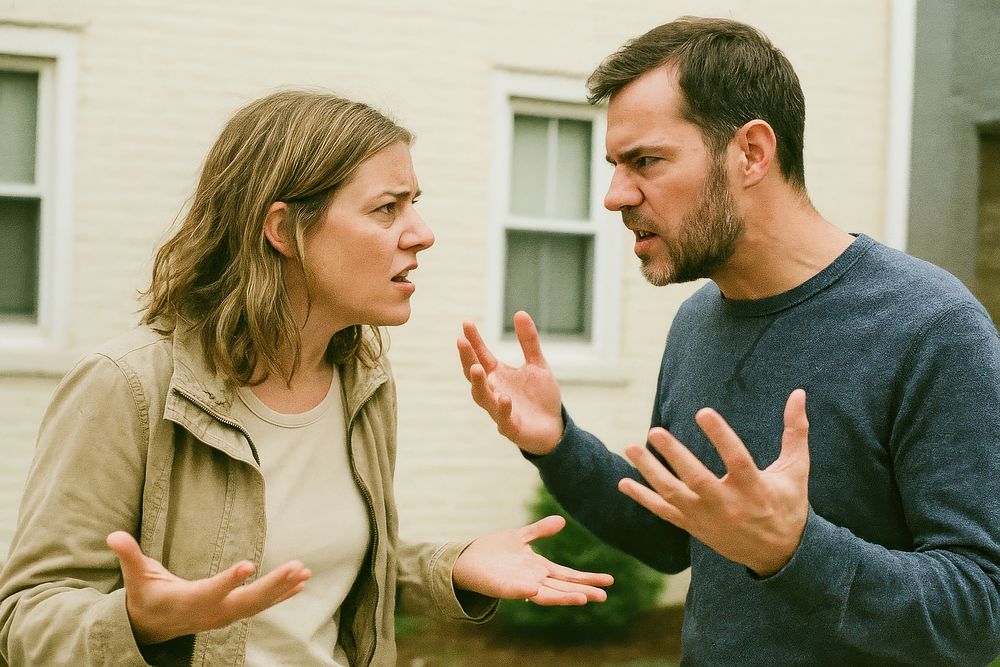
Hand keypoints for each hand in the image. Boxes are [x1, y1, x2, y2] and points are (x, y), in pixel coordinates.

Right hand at [106, 531, 310, 644]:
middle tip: (297, 567)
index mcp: (187, 601)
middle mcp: (210, 613)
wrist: (149, 629)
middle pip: (246, 602)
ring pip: (258, 605)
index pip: (211, 591)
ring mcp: (223, 616)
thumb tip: (113, 536)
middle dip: (272, 586)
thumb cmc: (144, 597)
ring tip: (305, 573)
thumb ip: (129, 556)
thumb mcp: (136, 577)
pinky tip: (301, 583)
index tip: (249, 565)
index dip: (229, 580)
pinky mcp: (231, 614)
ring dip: (282, 589)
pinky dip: (281, 595)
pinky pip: (260, 606)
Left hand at [451, 515, 613, 604]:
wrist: (467, 560)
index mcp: (539, 568)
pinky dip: (525, 592)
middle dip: (583, 591)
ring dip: (563, 597)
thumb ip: (539, 530)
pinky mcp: (502, 587)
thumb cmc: (494, 551)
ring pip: (546, 594)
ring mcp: (519, 585)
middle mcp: (534, 579)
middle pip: (563, 587)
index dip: (587, 578)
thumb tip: (562, 521)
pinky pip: (515, 591)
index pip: (568, 575)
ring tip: (582, 599)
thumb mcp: (520, 537)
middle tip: (604, 596)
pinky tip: (534, 590)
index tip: (609, 581)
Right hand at [457, 311, 563, 454]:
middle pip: (474, 374)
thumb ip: (528, 341)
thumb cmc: (540, 397)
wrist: (553, 427)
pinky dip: (503, 409)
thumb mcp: (537, 364)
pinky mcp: (511, 427)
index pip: (481, 355)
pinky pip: (503, 419)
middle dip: (467, 358)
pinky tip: (505, 398)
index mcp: (498, 375)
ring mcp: (499, 410)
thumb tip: (519, 312)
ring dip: (478, 383)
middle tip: (461, 341)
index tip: (466, 322)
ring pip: (482, 397)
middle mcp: (494, 391)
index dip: (473, 340)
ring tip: (477, 368)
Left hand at [618, 389, 809, 575]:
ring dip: (650, 472)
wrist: (780, 554)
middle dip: (674, 456)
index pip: (736, 458)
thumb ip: (795, 432)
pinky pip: (664, 513)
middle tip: (654, 432)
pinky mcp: (695, 528)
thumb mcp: (796, 470)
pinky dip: (643, 498)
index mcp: (755, 488)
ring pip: (674, 496)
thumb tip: (799, 394)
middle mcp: (729, 505)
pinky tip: (623, 482)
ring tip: (632, 448)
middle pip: (697, 479)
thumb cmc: (788, 504)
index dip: (720, 435)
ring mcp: (708, 518)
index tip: (702, 412)